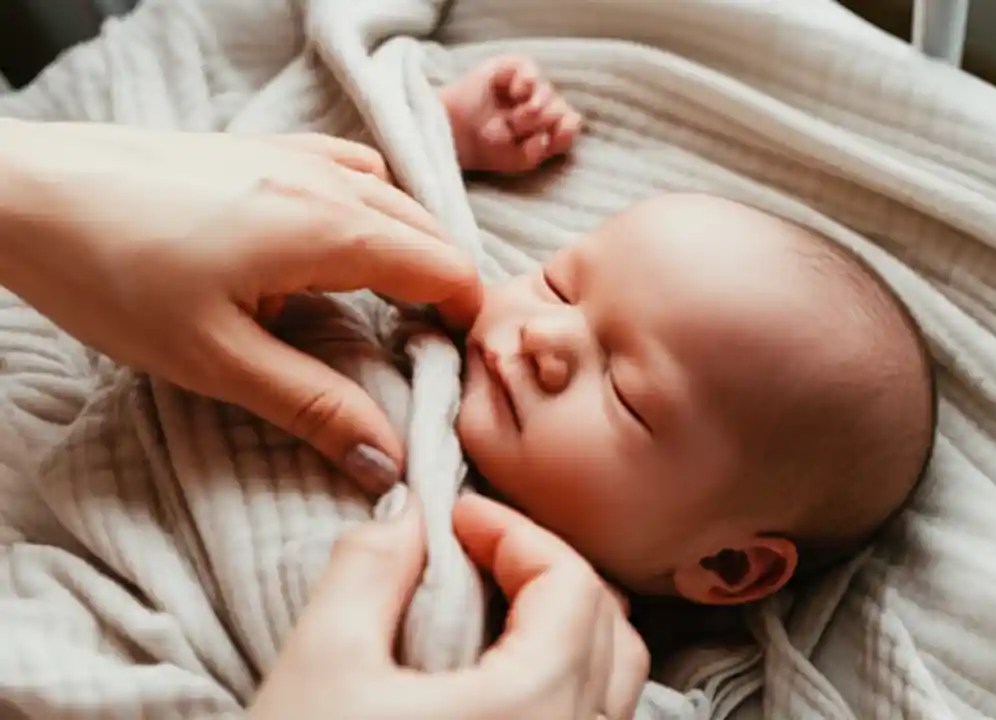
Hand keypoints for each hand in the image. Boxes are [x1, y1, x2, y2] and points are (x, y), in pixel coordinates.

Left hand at [0, 120, 480, 490]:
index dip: (466, 320)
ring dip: (410, 246)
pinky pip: (350, 169)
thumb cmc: (113, 274)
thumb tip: (387, 462)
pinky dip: (370, 207)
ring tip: (390, 300)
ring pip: (394, 196)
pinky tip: (337, 239)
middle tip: (427, 350)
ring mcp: (295, 152)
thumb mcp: (217, 360)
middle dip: (444, 288)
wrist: (26, 193)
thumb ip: (314, 408)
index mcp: (332, 229)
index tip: (457, 366)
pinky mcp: (261, 145)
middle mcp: (329, 179)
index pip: (444, 268)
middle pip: (429, 230)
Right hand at [248, 490, 647, 719]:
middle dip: (545, 570)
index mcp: (536, 703)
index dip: (513, 530)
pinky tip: (491, 680)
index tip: (455, 518)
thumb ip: (367, 571)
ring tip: (489, 608)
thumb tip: (404, 519)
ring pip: (611, 682)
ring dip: (563, 626)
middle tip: (475, 554)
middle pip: (608, 626)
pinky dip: (560, 680)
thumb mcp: (320, 668)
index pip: (571, 580)